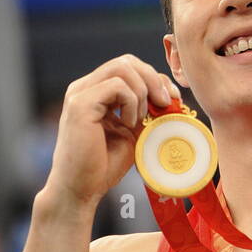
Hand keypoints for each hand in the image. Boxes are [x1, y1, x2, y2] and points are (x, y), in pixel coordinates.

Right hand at [43, 56, 180, 206]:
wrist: (80, 190)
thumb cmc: (103, 165)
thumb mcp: (132, 130)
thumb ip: (144, 109)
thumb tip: (169, 93)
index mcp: (94, 91)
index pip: (128, 67)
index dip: (153, 77)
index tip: (171, 99)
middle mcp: (84, 87)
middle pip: (126, 61)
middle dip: (152, 78)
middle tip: (165, 103)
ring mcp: (80, 93)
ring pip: (122, 68)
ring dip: (141, 92)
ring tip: (139, 119)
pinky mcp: (80, 104)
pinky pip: (116, 86)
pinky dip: (131, 103)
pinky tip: (128, 124)